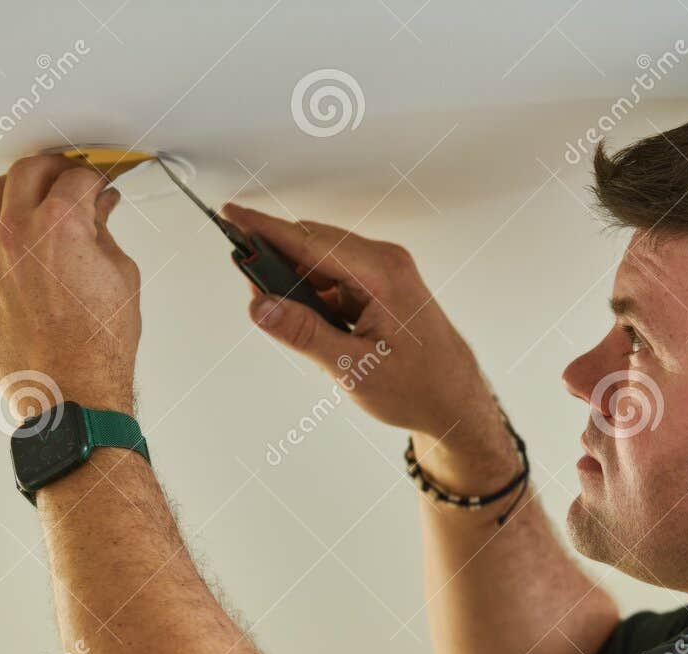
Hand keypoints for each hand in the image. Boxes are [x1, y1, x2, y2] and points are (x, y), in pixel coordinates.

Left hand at [0, 156, 141, 416]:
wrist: (72, 395)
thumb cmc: (99, 349)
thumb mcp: (121, 278)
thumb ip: (105, 233)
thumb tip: (99, 212)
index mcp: (58, 227)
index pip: (74, 178)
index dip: (93, 178)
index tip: (99, 185)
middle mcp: (16, 237)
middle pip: (26, 172)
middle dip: (53, 169)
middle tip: (69, 178)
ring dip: (16, 191)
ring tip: (36, 201)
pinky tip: (18, 240)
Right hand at [221, 204, 492, 441]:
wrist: (455, 403)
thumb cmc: (419, 388)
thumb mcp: (354, 368)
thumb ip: (304, 334)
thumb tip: (260, 307)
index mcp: (383, 273)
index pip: (310, 242)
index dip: (265, 229)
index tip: (232, 215)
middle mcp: (385, 262)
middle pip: (313, 245)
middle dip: (276, 260)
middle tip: (248, 284)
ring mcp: (384, 272)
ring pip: (321, 263)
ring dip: (296, 284)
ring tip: (283, 317)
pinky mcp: (379, 287)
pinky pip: (334, 279)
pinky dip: (314, 295)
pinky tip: (311, 323)